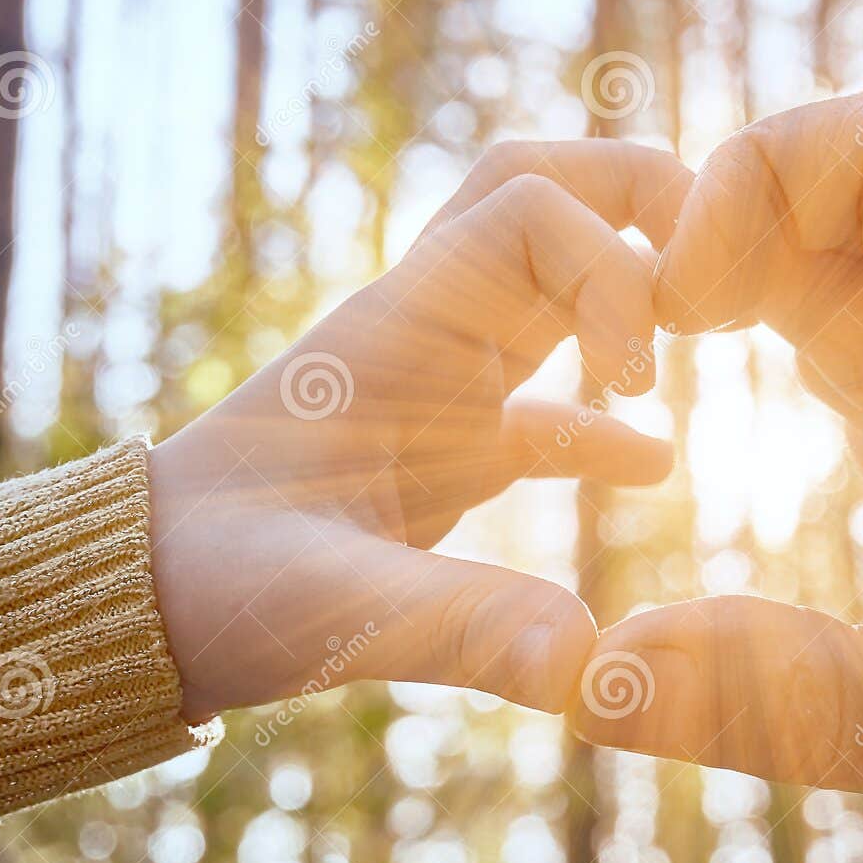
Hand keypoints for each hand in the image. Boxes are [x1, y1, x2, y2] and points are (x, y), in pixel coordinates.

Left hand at [151, 140, 691, 719]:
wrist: (153, 601)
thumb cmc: (219, 590)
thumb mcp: (337, 610)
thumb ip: (460, 628)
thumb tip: (586, 668)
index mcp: (400, 333)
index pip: (529, 211)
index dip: (612, 268)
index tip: (641, 378)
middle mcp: (425, 333)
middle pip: (541, 194)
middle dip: (635, 201)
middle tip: (709, 266)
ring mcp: (437, 384)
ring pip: (545, 282)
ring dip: (626, 291)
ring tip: (700, 347)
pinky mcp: (444, 446)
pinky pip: (541, 403)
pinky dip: (603, 421)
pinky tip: (655, 465)